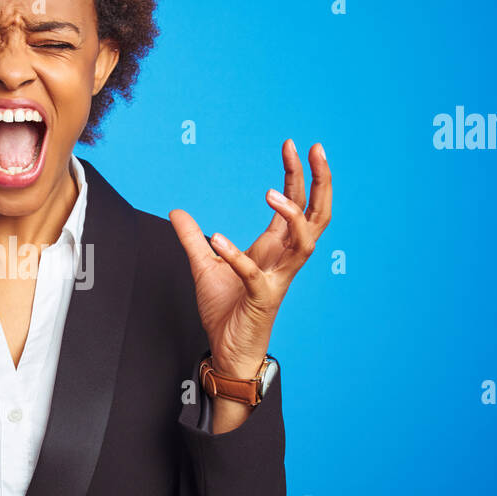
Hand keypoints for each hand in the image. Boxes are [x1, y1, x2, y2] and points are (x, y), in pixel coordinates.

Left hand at [169, 139, 332, 377]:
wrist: (228, 350)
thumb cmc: (227, 310)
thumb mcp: (204, 266)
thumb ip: (193, 238)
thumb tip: (176, 212)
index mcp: (275, 248)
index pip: (296, 204)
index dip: (297, 174)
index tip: (293, 145)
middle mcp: (284, 260)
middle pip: (317, 216)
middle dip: (320, 183)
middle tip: (316, 149)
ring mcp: (277, 279)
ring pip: (304, 243)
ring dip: (291, 216)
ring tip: (269, 193)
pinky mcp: (262, 300)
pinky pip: (254, 275)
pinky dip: (237, 257)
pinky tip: (217, 239)